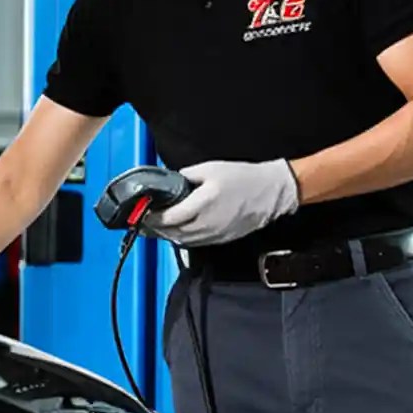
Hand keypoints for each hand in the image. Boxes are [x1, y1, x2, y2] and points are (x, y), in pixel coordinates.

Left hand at [142, 159, 299, 246]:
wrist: (272, 193)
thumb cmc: (242, 177)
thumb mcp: (210, 169)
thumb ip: (186, 176)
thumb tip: (169, 183)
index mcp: (203, 204)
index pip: (170, 217)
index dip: (152, 217)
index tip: (141, 212)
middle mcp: (207, 223)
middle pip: (172, 232)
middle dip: (154, 228)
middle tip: (141, 221)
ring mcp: (214, 234)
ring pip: (182, 240)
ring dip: (165, 235)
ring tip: (152, 227)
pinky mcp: (221, 239)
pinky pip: (194, 243)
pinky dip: (180, 238)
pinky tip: (174, 230)